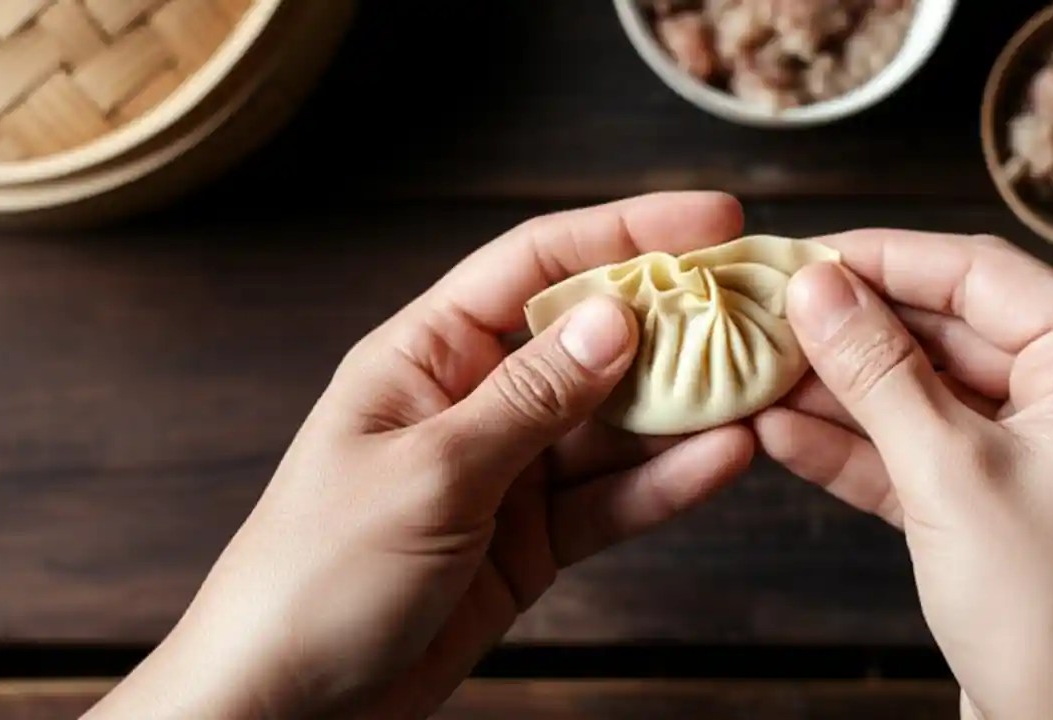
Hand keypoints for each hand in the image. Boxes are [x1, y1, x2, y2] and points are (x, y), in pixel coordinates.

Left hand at [85, 192, 755, 719]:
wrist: (287, 704)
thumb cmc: (318, 574)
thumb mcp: (430, 474)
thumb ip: (529, 398)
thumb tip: (614, 319)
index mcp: (425, 354)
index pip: (534, 264)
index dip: (625, 231)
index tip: (712, 218)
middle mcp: (473, 398)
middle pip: (589, 339)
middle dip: (676, 321)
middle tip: (762, 309)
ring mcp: (509, 469)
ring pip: (613, 423)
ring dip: (686, 407)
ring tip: (764, 383)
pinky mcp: (534, 537)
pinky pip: (611, 498)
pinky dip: (665, 483)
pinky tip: (724, 458)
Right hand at [754, 231, 1052, 719]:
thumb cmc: (1044, 614)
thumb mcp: (948, 475)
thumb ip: (877, 373)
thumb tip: (814, 286)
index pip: (982, 276)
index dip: (885, 257)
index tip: (802, 255)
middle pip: (946, 330)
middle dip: (851, 328)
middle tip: (765, 312)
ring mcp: (1031, 451)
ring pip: (920, 392)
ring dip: (838, 387)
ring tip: (755, 369)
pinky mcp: (988, 501)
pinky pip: (913, 450)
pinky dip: (851, 444)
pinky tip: (779, 429)